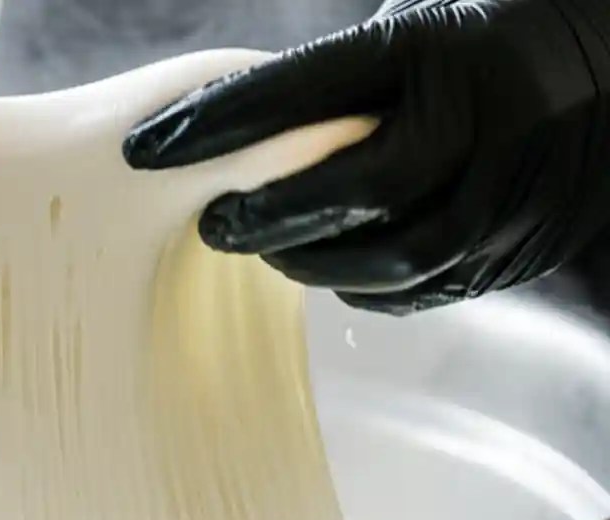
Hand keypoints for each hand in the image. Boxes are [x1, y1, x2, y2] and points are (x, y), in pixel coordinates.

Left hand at [123, 0, 609, 314]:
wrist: (602, 74)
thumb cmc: (469, 53)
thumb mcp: (407, 38)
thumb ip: (332, 84)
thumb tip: (219, 126)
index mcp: (436, 48)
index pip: (306, 88)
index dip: (219, 123)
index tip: (147, 147)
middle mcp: (483, 117)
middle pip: (358, 188)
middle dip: (270, 215)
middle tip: (215, 223)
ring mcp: (514, 189)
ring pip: (397, 255)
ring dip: (314, 261)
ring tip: (271, 248)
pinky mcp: (525, 245)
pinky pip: (430, 289)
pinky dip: (368, 289)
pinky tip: (336, 270)